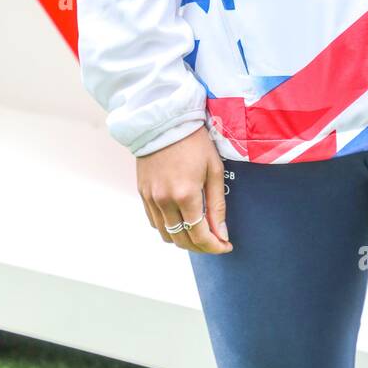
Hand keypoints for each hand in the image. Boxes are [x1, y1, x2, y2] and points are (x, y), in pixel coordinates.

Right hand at [137, 125, 232, 253]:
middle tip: (215, 242)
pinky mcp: (142, 193)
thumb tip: (222, 234)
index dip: (214, 246)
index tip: (226, 246)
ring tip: (199, 232)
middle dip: (201, 247)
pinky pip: (154, 222)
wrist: (165, 121)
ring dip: (183, 240)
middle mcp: (164, 201)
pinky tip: (180, 221)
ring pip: (166, 234)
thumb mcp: (213, 169)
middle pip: (181, 240)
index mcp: (185, 195)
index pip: (199, 235)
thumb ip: (217, 205)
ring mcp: (150, 198)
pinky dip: (168, 228)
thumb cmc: (195, 141)